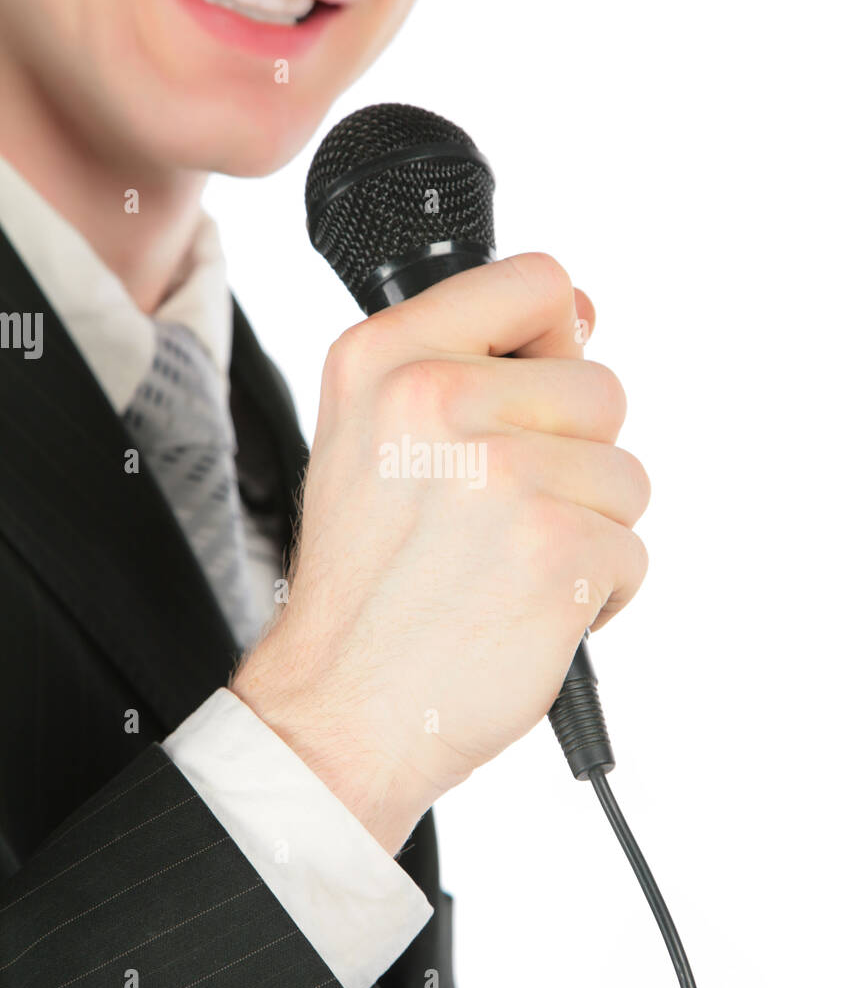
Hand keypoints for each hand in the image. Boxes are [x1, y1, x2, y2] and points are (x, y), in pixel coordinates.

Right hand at [232, 254, 649, 852]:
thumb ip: (467, 360)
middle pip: (601, 388)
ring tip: (504, 569)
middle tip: (493, 519)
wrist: (340, 708)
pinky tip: (526, 612)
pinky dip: (596, 594)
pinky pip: (633, 550)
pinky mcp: (558, 550)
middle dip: (571, 460)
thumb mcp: (372, 437)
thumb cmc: (367, 580)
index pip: (537, 279)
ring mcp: (501, 475)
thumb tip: (584, 312)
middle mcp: (438, 399)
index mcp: (385, 357)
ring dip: (585, 531)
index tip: (526, 397)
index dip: (553, 342)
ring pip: (627, 476)